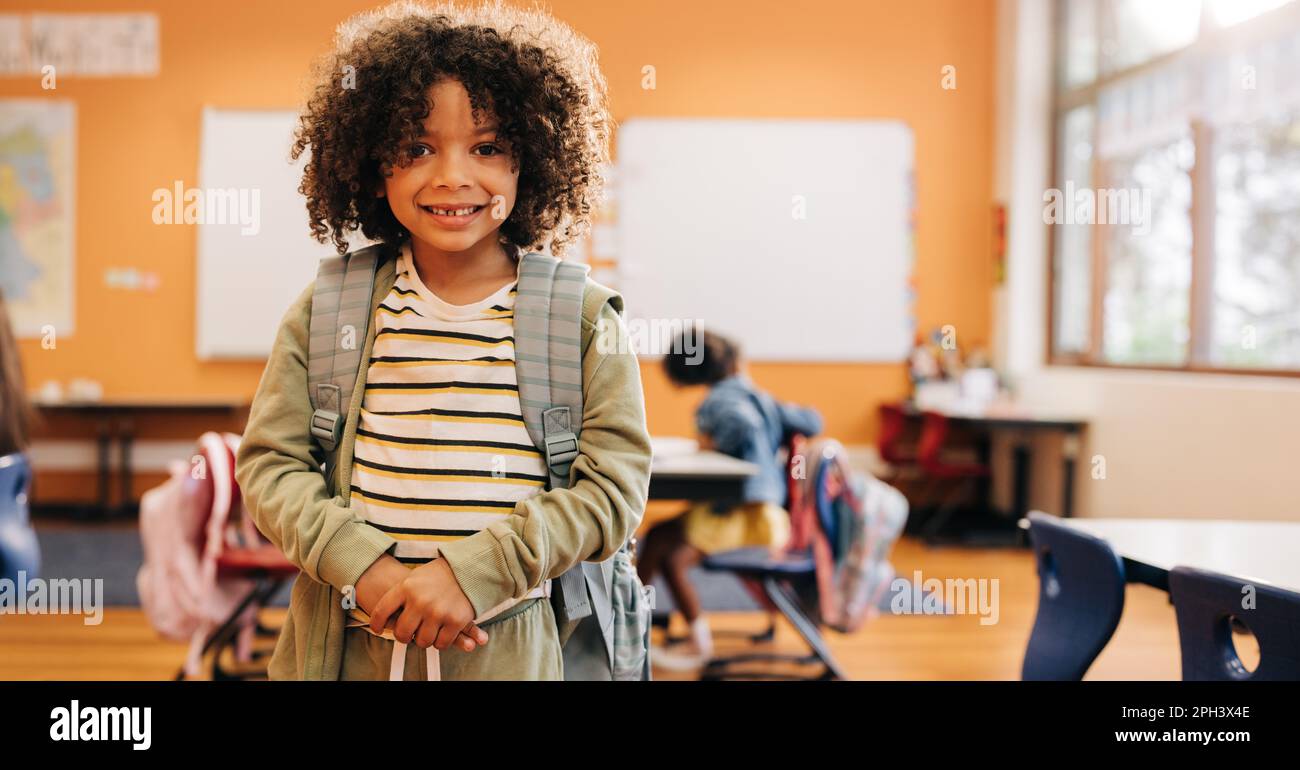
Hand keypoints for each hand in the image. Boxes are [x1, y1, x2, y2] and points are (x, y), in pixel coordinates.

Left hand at [368, 558, 487, 651]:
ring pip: (422, 641)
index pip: (381, 611)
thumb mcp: (415, 578)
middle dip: (403, 636)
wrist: (469, 569)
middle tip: (408, 634)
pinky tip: (441, 633)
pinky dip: (441, 642)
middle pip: (402, 633)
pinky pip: (441, 643)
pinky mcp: (455, 621)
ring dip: (424, 639)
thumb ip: (400, 596)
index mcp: (406, 587)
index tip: (377, 629)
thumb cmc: (438, 576)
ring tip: (426, 631)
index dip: (377, 624)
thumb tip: (382, 619)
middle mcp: (420, 601)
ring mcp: (438, 612)